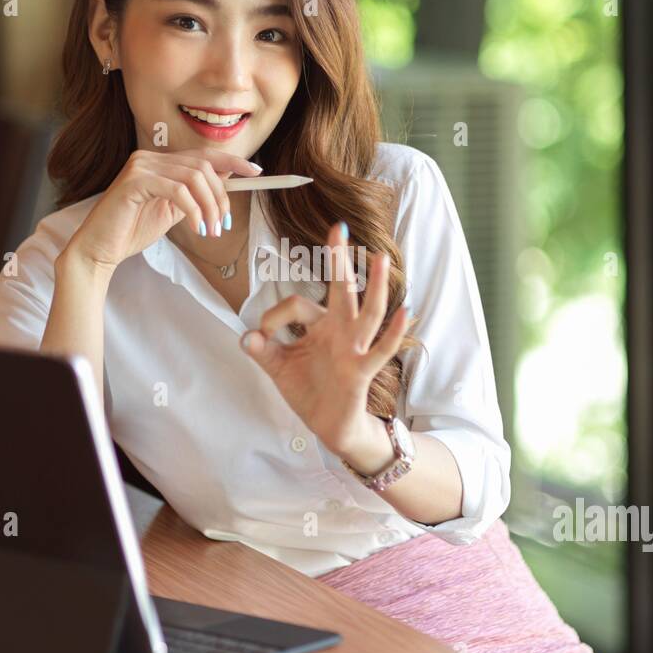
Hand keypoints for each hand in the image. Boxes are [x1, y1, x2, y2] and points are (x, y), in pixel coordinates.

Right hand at [60, 147, 261, 272]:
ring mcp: (140, 167)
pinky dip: (193, 211)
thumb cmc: (132, 231)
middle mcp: (149, 157)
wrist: (100, 249)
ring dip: (210, 207)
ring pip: (194, 177)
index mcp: (159, 161)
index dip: (233, 160)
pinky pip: (177, 190)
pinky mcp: (134, 181)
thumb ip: (195, 194)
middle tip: (222, 224)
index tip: (257, 172)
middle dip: (221, 197)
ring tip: (209, 231)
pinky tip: (195, 229)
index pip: (204, 155)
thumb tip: (228, 179)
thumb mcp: (173, 211)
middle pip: (203, 166)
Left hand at [239, 221, 409, 453]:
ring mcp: (354, 348)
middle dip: (339, 259)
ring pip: (367, 312)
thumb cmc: (309, 390)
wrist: (329, 425)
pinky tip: (405, 312)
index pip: (297, 304)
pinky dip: (393, 333)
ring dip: (375, 286)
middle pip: (342, 289)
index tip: (260, 335)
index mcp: (320, 325)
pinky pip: (381, 349)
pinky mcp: (362, 370)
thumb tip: (247, 337)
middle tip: (339, 227)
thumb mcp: (279, 368)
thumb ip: (263, 350)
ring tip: (381, 258)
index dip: (274, 315)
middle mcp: (340, 330)